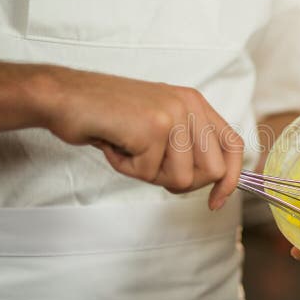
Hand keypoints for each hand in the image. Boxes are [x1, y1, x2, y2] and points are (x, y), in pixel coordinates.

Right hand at [41, 67, 243, 208]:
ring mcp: (174, 114)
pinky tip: (115, 145)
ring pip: (182, 178)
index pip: (234, 146)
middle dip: (181, 181)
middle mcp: (190, 105)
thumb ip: (187, 147)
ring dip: (150, 175)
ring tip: (129, 150)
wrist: (66, 97)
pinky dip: (127, 168)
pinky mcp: (154, 127)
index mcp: (195, 104)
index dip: (231, 179)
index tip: (215, 201)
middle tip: (149, 164)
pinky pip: (149, 174)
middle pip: (213, 171)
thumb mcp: (159, 125)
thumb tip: (215, 181)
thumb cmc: (108, 117)